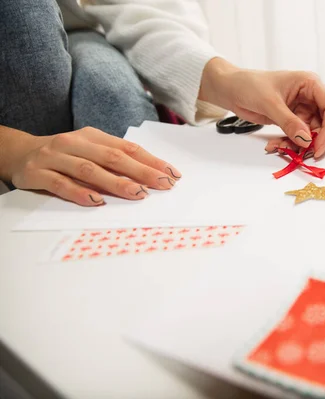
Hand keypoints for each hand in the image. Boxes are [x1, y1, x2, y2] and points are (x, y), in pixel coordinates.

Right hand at [7, 127, 180, 205]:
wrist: (18, 153)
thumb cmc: (65, 155)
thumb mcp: (89, 150)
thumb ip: (114, 160)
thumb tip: (151, 177)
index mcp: (92, 136)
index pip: (127, 148)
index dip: (151, 161)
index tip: (172, 174)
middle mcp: (74, 143)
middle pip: (112, 157)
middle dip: (141, 171)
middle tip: (162, 184)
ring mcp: (55, 157)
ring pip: (89, 170)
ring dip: (116, 183)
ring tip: (138, 194)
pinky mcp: (38, 173)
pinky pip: (61, 184)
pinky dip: (80, 193)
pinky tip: (97, 201)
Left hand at [199, 58, 324, 158]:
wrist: (232, 89)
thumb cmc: (249, 85)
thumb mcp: (269, 103)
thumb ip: (289, 122)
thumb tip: (306, 140)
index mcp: (311, 84)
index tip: (318, 147)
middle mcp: (312, 96)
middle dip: (319, 139)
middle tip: (306, 153)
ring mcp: (304, 109)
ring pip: (315, 133)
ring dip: (301, 144)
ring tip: (279, 146)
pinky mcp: (295, 120)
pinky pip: (301, 137)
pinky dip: (291, 144)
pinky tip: (275, 145)